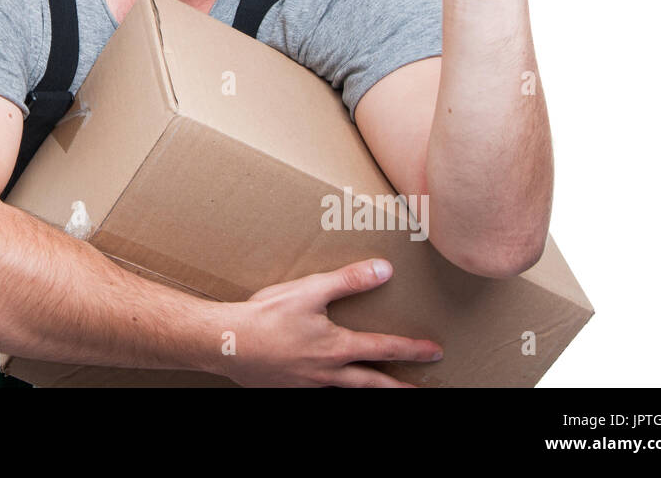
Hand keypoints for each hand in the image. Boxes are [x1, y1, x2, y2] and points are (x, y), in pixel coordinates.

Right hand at [213, 258, 442, 386]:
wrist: (226, 343)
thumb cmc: (266, 316)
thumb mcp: (310, 291)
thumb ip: (348, 280)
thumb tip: (384, 270)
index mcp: (337, 348)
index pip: (384, 349)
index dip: (412, 350)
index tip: (434, 352)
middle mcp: (328, 373)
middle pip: (372, 383)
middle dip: (398, 386)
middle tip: (418, 390)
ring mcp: (309, 384)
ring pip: (347, 390)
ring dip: (367, 389)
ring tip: (378, 387)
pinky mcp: (290, 387)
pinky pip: (320, 390)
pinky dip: (334, 388)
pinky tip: (328, 381)